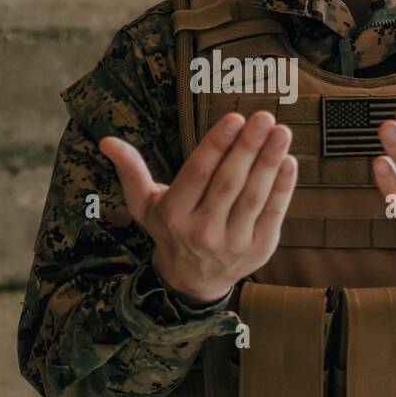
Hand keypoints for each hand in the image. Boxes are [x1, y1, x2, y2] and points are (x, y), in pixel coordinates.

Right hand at [98, 111, 297, 306]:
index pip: (198, 174)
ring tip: (281, 132)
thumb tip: (106, 141)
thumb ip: (130, 170)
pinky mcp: (258, 249)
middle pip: (228, 183)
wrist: (193, 279)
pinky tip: (289, 161)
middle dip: (247, 147)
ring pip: (253, 197)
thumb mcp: (145, 204)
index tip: (235, 118)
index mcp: (174, 214)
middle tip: (263, 117)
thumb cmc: (169, 228)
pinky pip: (273, 214)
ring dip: (269, 162)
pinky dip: (283, 187)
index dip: (217, 145)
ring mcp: (233, 242)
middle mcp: (202, 230)